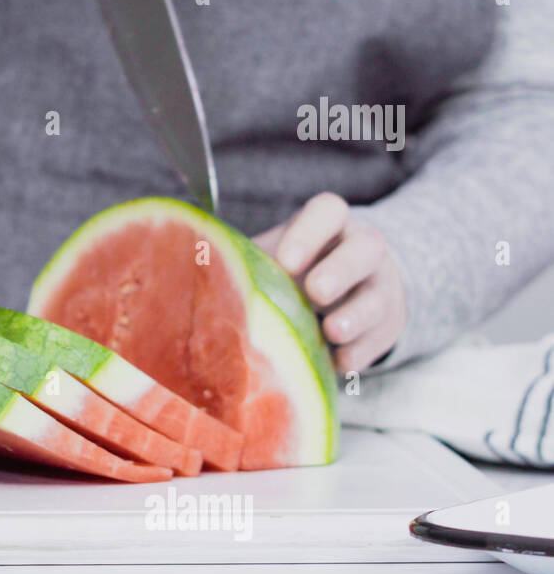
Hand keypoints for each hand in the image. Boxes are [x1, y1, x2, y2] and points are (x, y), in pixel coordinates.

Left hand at [252, 192, 407, 372]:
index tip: (286, 260)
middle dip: (341, 269)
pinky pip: (377, 340)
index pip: (328, 211)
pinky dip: (358, 352)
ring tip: (332, 330)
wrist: (348, 293)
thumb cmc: (294, 270)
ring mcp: (379, 289)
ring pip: (377, 298)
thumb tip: (188, 277)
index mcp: (327, 226)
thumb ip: (245, 261)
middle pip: (366, 248)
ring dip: (355, 316)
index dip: (309, 233)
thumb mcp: (273, 256)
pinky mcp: (385, 328)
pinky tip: (339, 363)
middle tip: (316, 291)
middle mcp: (361, 251)